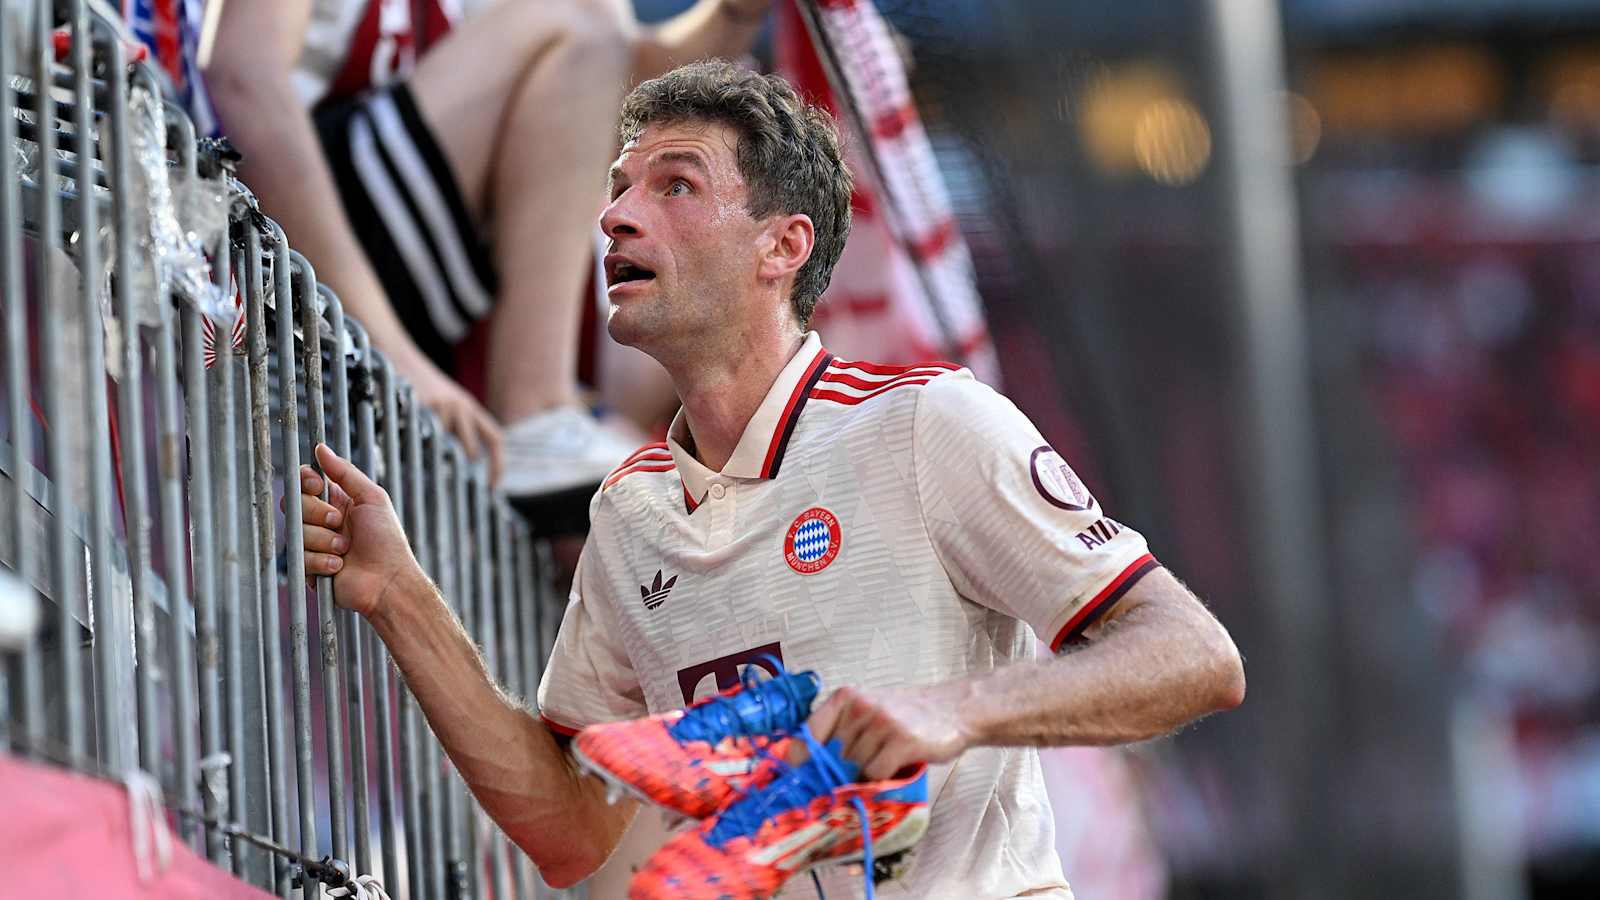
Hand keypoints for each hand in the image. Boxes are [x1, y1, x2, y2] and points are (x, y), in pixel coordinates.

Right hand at [299, 443, 424, 617]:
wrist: (388, 581)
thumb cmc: (387, 540)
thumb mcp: (372, 498)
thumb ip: (345, 472)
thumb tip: (320, 448)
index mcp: (336, 501)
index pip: (303, 482)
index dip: (304, 482)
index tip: (316, 486)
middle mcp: (321, 521)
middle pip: (294, 505)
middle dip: (318, 514)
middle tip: (340, 524)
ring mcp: (314, 545)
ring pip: (297, 532)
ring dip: (325, 541)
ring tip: (346, 550)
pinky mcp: (308, 568)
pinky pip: (299, 558)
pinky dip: (322, 561)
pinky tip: (339, 567)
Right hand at [408, 361, 504, 484]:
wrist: (400, 356)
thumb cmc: (422, 386)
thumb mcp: (448, 402)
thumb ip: (457, 426)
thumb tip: (459, 460)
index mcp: (471, 407)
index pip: (495, 439)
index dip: (498, 463)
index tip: (493, 485)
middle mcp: (463, 406)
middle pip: (470, 450)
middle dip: (460, 464)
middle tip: (449, 475)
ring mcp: (445, 406)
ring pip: (443, 445)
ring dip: (433, 450)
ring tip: (420, 437)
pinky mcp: (425, 406)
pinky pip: (422, 436)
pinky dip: (415, 438)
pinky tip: (407, 426)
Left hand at [805, 683, 974, 780]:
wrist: (952, 709)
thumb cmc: (904, 714)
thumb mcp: (866, 712)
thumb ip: (839, 732)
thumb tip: (808, 768)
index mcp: (845, 697)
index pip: (807, 734)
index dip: (800, 762)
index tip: (799, 780)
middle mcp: (860, 707)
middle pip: (831, 757)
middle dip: (837, 774)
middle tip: (851, 777)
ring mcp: (882, 723)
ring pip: (854, 767)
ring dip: (864, 775)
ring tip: (882, 762)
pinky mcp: (902, 741)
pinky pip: (876, 773)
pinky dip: (882, 777)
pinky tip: (895, 766)